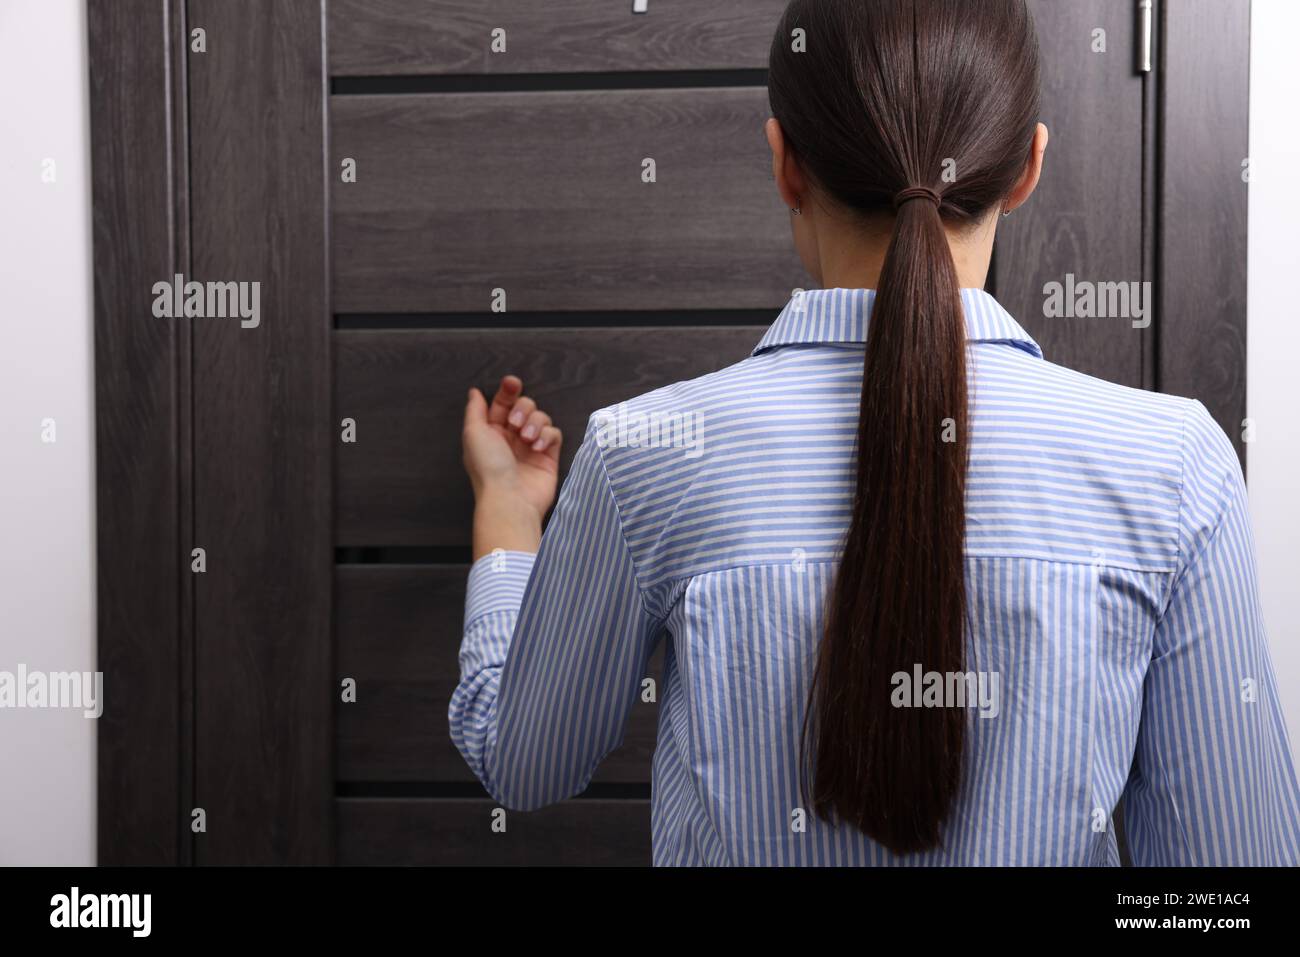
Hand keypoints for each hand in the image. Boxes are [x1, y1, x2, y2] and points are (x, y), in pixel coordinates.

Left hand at [462, 375, 562, 557]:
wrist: (509, 499)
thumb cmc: (488, 467)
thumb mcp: (473, 434)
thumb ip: (475, 410)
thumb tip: (475, 392)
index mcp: (491, 432)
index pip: (502, 403)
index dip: (508, 391)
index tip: (512, 383)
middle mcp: (511, 437)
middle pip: (524, 406)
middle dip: (522, 408)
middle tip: (515, 423)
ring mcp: (531, 446)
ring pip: (540, 417)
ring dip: (535, 422)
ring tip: (527, 439)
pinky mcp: (549, 456)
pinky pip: (554, 433)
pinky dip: (548, 435)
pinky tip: (539, 447)